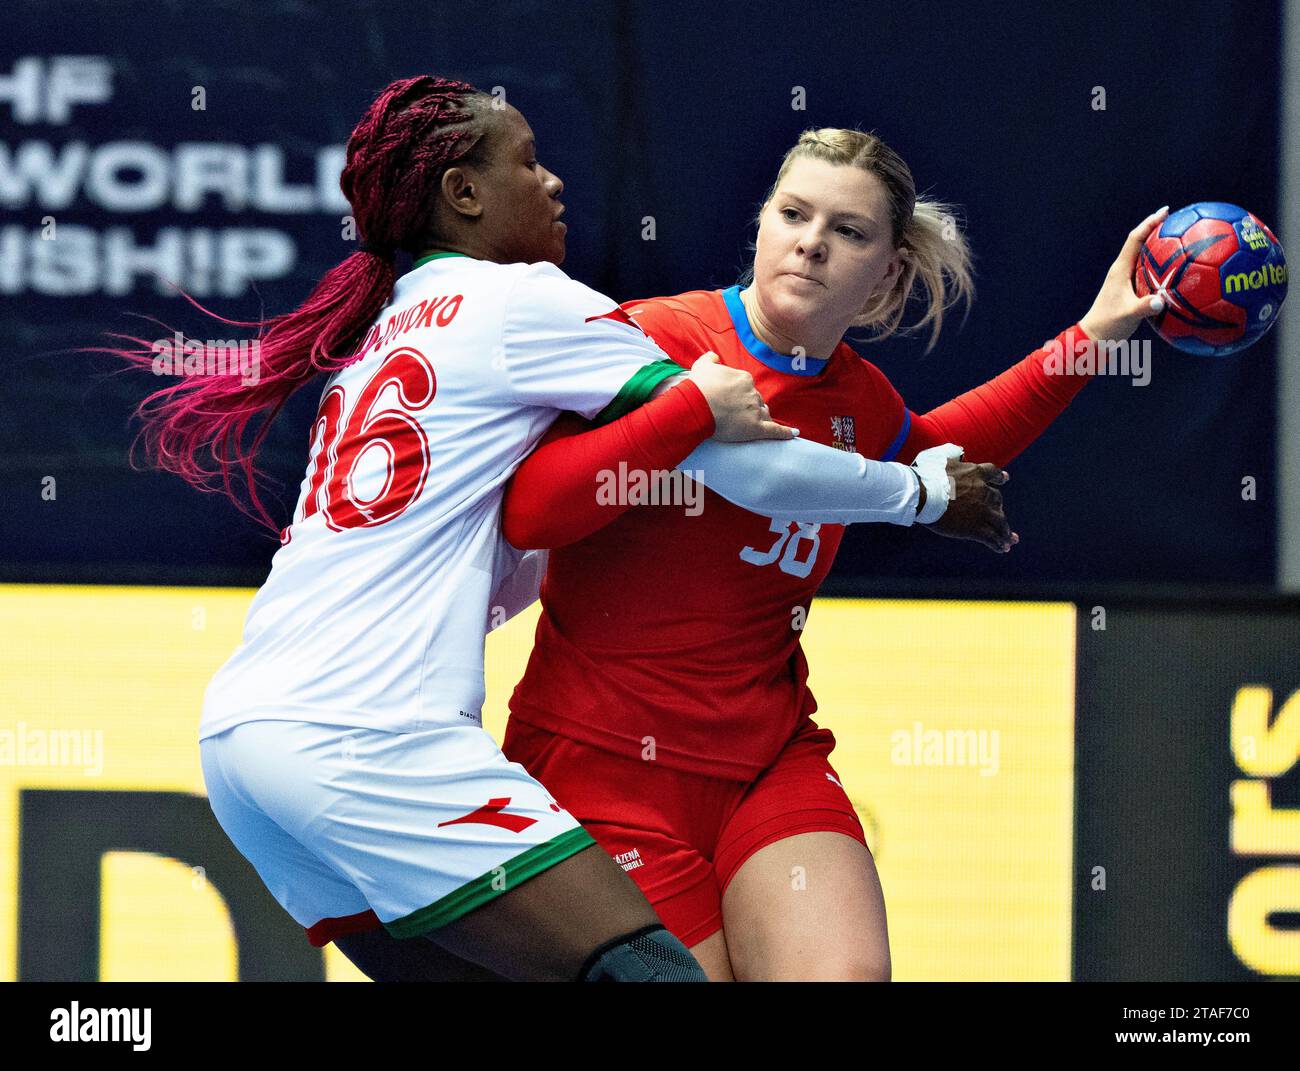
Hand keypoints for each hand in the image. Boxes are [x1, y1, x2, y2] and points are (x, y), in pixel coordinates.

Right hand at [688, 352, 795, 440]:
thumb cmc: (698, 387)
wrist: (696, 405)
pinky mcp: (756, 428)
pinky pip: (775, 430)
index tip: (731, 400)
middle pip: (757, 400)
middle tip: (737, 414)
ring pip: (764, 413)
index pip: (749, 387)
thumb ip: (710, 358)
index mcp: (744, 379)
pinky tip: (794, 433)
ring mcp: (755, 411)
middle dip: (750, 406)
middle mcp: (753, 393)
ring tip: (754, 424)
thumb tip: (714, 355)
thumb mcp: (702, 366)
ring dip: (761, 417)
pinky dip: (785, 432)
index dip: (741, 394)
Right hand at [928, 457, 1016, 552]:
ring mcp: (982, 511)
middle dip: (999, 509)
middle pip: (997, 501)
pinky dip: (999, 544)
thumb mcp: (940, 459)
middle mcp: (984, 491)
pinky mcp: (976, 528)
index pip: (992, 473)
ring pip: (1000, 522)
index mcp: (975, 473)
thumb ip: (952, 457)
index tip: (1005, 479)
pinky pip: (992, 538)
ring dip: (1005, 531)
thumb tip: (956, 454)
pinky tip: (1002, 549)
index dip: (999, 477)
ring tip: (1009, 540)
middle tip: (1001, 518)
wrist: (922, 495)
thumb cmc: (926, 476)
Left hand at [1078, 205, 1170, 342]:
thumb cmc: (1108, 324)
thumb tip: (1162, 301)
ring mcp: (1128, 281)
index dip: (1149, 223)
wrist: (1095, 338)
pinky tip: (1181, 272)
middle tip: (1179, 220)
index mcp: (1120, 269)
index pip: (1135, 239)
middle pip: (1142, 243)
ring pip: (1147, 258)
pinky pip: (1151, 273)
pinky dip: (1164, 268)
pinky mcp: (1132, 291)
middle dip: (1159, 230)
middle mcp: (1123, 271)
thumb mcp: (1128, 315)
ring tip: (1184, 240)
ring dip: (1162, 248)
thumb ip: (1145, 307)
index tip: (1166, 211)